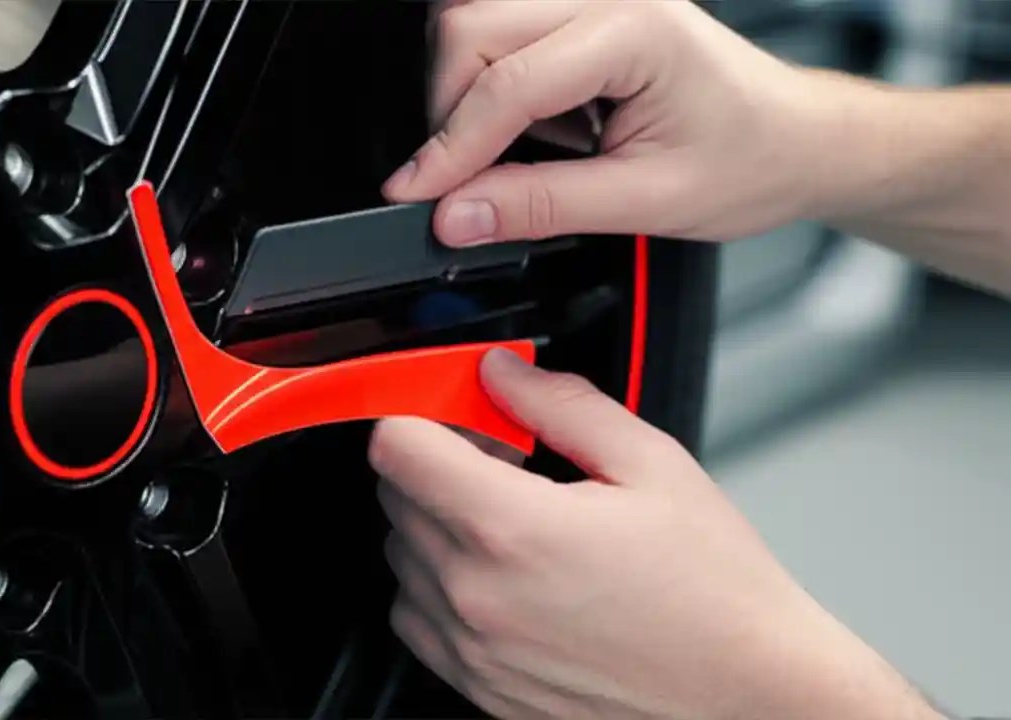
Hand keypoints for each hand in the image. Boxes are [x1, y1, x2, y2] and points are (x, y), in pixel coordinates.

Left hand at [370, 349, 941, 719]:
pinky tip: (504, 574)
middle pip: (395, 493)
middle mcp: (476, 593)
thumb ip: (562, 404)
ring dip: (438, 523)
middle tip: (507, 458)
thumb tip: (504, 373)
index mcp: (511, 528)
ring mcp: (472, 647)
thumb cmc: (714, 594)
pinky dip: (440, 586)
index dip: (421, 411)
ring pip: (401, 554)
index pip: (396, 445)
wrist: (748, 696)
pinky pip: (416, 616)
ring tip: (515, 521)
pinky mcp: (478, 685)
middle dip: (440, 461)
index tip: (452, 409)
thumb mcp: (652, 465)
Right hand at [382, 0, 847, 245]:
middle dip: (446, 112)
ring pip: (475, 19)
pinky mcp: (584, 12)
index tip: (415, 194)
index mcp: (634, 31)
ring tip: (508, 149)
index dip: (450, 147)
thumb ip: (541, 205)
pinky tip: (535, 125)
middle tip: (454, 181)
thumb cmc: (748, 160)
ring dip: (465, 90)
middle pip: (468, 27)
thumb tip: (456, 213)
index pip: (505, 82)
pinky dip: (493, 80)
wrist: (795, 140)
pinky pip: (502, 28)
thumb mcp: (644, 201)